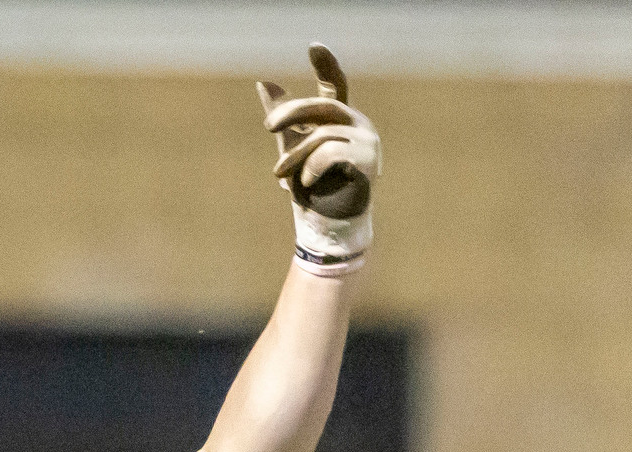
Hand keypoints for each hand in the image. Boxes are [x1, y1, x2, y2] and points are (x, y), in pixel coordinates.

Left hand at [258, 44, 380, 271]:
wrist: (324, 224)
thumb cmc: (311, 187)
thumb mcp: (289, 147)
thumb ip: (282, 117)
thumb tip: (263, 81)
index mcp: (340, 119)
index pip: (334, 85)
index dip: (326, 65)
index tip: (313, 46)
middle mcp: (358, 125)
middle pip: (323, 106)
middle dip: (292, 114)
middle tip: (268, 126)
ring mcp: (367, 142)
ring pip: (321, 135)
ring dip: (294, 158)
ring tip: (282, 178)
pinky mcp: (368, 161)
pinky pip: (329, 154)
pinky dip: (310, 170)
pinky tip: (306, 184)